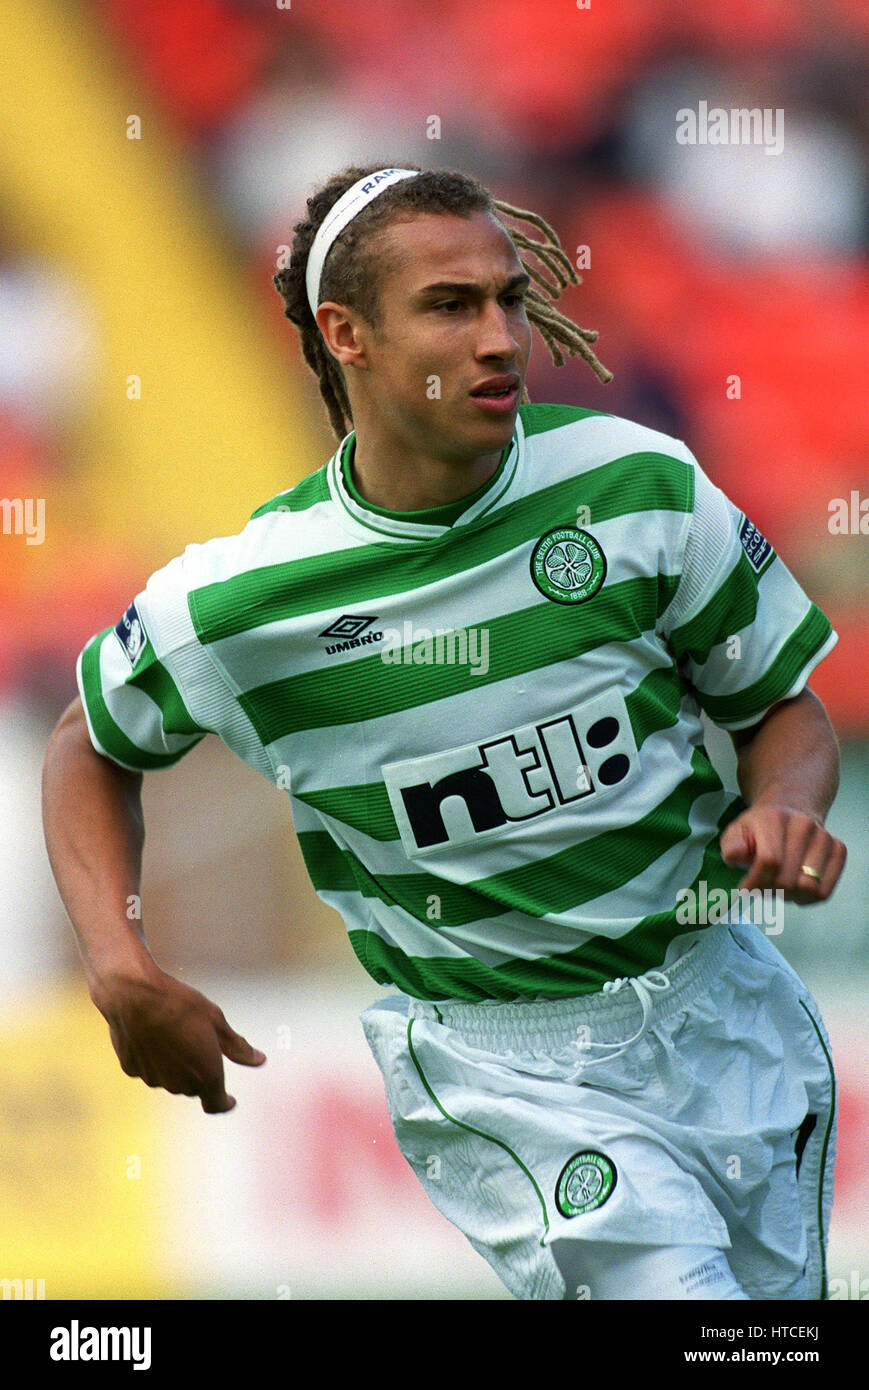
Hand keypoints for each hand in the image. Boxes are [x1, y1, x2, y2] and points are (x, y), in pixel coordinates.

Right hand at [91, 961, 265, 1112]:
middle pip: (193, 1087)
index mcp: (205, 1075)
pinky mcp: (132, 1070)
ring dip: (175, 1065)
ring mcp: (154, 1079)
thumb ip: (237, 1047)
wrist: (134, 996)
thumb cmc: (179, 1005)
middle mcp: (180, 1084)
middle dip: (198, 1071)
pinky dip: (154, 1059)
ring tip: (173, 1033)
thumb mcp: (216, 1021)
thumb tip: (259, 1060)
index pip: (216, 1104)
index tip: (229, 1100)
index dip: (224, 1103)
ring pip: (170, 1078)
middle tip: (197, 1042)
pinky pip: (149, 1069)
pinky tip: (153, 1035)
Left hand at [720, 804, 846, 904]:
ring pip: (809, 888)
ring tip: (778, 887)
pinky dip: (807, 898)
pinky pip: (824, 891)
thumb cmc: (759, 828)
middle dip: (770, 891)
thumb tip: (735, 856)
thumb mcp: (736, 833)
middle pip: (788, 879)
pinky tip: (795, 888)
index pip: (769, 861)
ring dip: (790, 896)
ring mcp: (824, 837)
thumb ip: (732, 846)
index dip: (755, 882)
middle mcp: (804, 825)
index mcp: (774, 818)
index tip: (746, 889)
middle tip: (762, 886)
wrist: (789, 810)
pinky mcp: (838, 850)